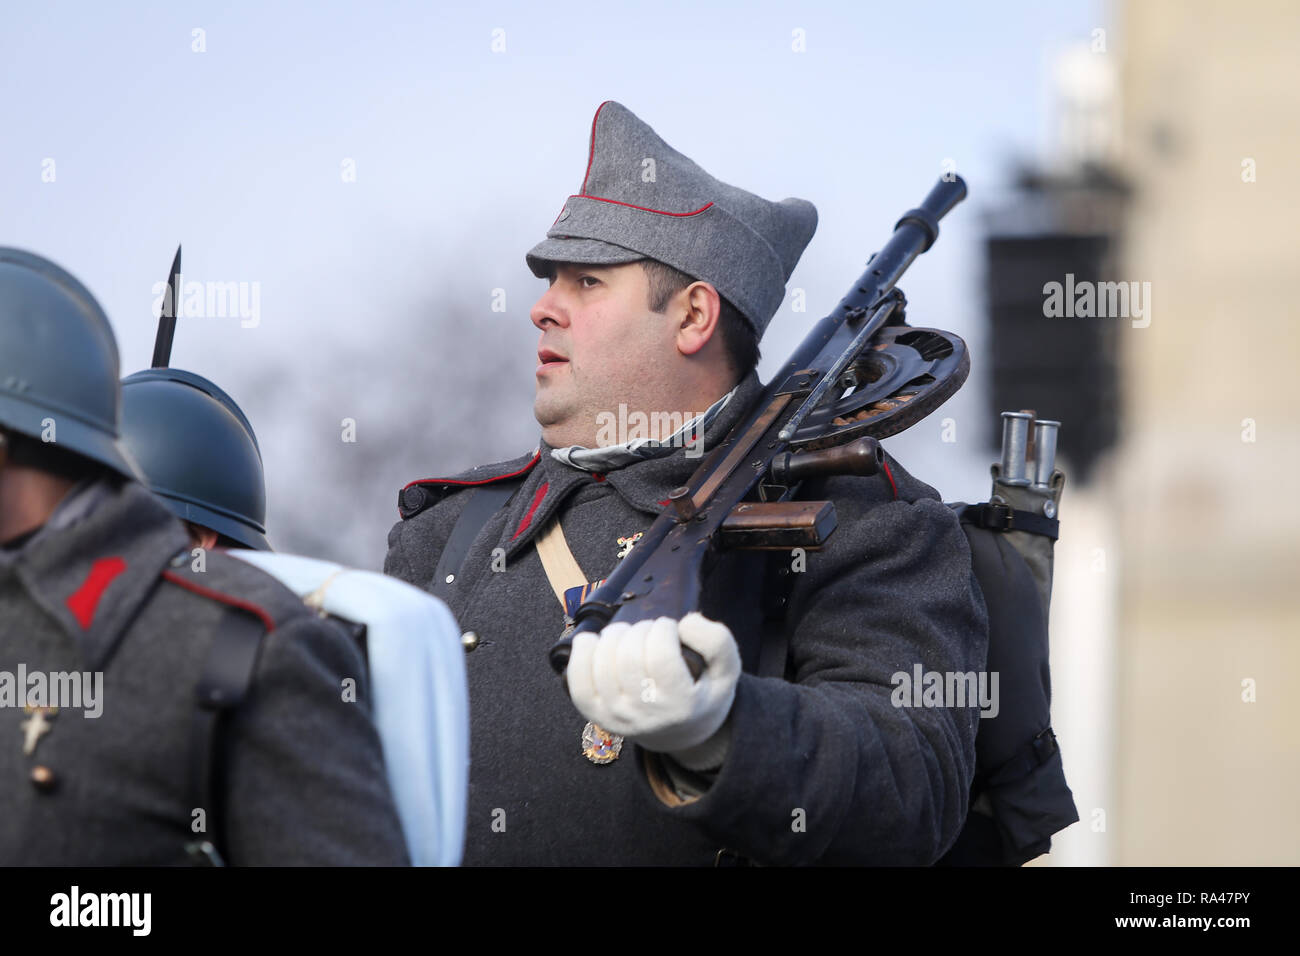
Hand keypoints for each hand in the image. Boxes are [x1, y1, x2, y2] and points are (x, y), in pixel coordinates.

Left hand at [566, 612, 740, 754]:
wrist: (679, 732)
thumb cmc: (700, 693)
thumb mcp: (727, 671)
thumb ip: (717, 641)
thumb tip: (686, 623)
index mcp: (679, 705)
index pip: (661, 656)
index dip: (663, 629)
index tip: (669, 628)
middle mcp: (644, 715)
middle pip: (628, 656)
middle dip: (639, 629)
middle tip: (650, 631)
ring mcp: (615, 716)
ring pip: (602, 662)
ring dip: (613, 635)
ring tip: (627, 634)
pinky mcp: (595, 714)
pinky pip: (578, 682)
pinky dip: (581, 654)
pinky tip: (592, 641)